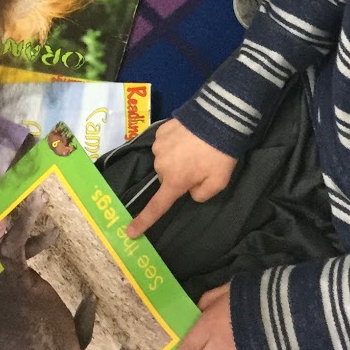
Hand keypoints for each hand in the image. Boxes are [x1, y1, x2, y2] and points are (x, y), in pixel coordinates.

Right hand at [125, 119, 236, 236]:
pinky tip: (188, 135)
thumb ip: (201, 194)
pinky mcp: (160, 130)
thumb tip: (189, 190)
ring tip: (196, 146)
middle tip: (199, 163)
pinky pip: (165, 143)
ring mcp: (158, 146)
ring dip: (176, 157)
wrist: (218, 118)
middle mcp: (161, 165)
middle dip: (179, 174)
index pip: (157, 206)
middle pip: (166, 177)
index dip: (143, 221)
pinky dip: (174, 142)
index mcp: (174, 181)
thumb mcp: (218, 183)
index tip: (130, 232)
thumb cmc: (220, 154)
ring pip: (165, 159)